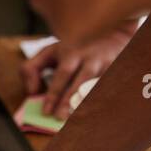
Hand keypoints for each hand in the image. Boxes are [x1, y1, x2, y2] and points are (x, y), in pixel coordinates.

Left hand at [21, 21, 137, 119]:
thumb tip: (32, 91)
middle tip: (60, 118)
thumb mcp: (48, 53)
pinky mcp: (119, 69)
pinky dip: (104, 100)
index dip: (54, 93)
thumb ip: (31, 69)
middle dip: (70, 100)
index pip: (62, 74)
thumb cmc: (73, 48)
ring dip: (88, 101)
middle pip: (82, 80)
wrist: (110, 32)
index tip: (46, 111)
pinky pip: (111, 87)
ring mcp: (108, 63)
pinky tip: (96, 112)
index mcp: (72, 53)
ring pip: (99, 84)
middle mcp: (91, 57)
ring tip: (78, 118)